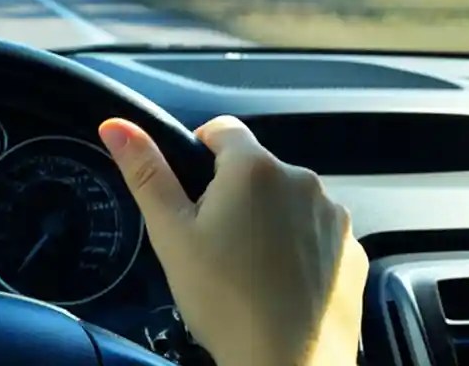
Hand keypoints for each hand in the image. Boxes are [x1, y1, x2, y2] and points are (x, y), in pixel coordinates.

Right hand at [99, 116, 366, 365]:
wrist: (287, 363)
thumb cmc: (224, 299)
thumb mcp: (171, 234)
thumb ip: (146, 172)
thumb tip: (116, 125)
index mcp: (254, 168)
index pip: (222, 129)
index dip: (200, 153)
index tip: (191, 195)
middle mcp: (303, 180)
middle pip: (256, 169)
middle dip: (234, 193)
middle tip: (213, 242)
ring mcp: (334, 216)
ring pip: (288, 201)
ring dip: (269, 219)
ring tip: (248, 267)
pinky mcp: (352, 251)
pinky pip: (317, 234)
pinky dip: (299, 248)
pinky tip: (279, 282)